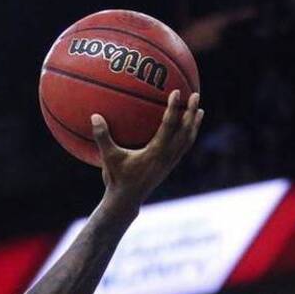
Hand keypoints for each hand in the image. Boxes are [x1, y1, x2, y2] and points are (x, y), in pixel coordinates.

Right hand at [91, 90, 202, 214]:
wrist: (126, 201)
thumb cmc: (116, 178)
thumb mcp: (108, 157)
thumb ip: (102, 137)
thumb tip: (94, 116)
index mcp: (155, 153)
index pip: (168, 126)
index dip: (173, 108)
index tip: (176, 92)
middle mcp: (167, 157)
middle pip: (185, 132)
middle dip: (191, 113)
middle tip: (195, 95)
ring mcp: (170, 163)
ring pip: (188, 141)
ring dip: (194, 125)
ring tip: (200, 111)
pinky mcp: (169, 167)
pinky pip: (183, 148)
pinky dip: (188, 136)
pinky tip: (186, 129)